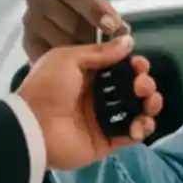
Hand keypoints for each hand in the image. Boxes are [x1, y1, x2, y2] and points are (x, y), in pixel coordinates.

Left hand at [16, 35, 164, 170]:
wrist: (33, 126)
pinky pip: (132, 134)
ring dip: (150, 105)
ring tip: (148, 103)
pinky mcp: (107, 141)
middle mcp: (99, 96)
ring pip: (138, 110)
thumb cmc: (48, 88)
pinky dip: (142, 128)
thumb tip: (129, 41)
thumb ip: (100, 52)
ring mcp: (103, 120)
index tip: (139, 64)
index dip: (135, 65)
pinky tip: (139, 125)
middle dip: (145, 84)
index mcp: (89, 76)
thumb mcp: (68, 59)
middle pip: (134, 88)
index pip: (121, 68)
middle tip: (141, 86)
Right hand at [23, 0, 126, 63]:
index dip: (92, 8)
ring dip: (77, 49)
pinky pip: (46, 53)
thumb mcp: (100, 11)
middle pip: (61, 13)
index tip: (111, 26)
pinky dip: (65, 61)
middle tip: (105, 47)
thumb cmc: (87, 14)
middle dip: (86, 32)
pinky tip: (79, 65)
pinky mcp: (27, 41)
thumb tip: (123, 35)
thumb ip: (110, 19)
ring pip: (54, 35)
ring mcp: (30, 18)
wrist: (64, 29)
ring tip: (95, 57)